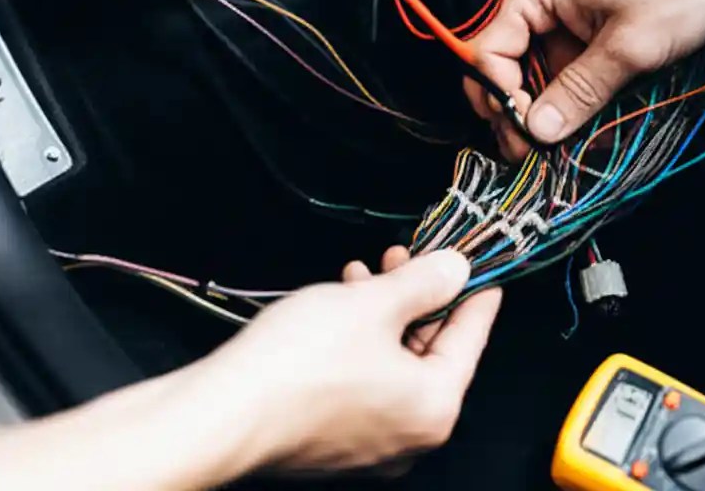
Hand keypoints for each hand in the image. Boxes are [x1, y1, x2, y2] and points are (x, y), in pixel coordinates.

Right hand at [165, 247, 500, 484]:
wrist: (222, 414)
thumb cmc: (296, 366)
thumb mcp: (373, 302)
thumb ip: (423, 282)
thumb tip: (455, 270)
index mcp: (435, 407)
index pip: (472, 338)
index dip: (475, 294)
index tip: (482, 270)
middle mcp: (411, 437)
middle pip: (431, 353)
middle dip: (417, 299)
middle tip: (407, 258)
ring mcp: (371, 447)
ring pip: (393, 368)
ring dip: (383, 318)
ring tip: (362, 276)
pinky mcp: (333, 445)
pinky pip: (363, 388)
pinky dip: (359, 348)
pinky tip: (337, 311)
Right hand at [464, 0, 704, 158]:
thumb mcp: (629, 47)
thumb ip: (579, 91)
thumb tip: (537, 131)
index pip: (488, 53)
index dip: (502, 100)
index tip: (529, 138)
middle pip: (502, 66)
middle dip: (519, 111)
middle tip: (538, 153)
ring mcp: (554, 10)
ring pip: (531, 74)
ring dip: (548, 110)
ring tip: (569, 146)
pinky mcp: (576, 24)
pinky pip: (558, 68)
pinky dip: (570, 97)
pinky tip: (588, 123)